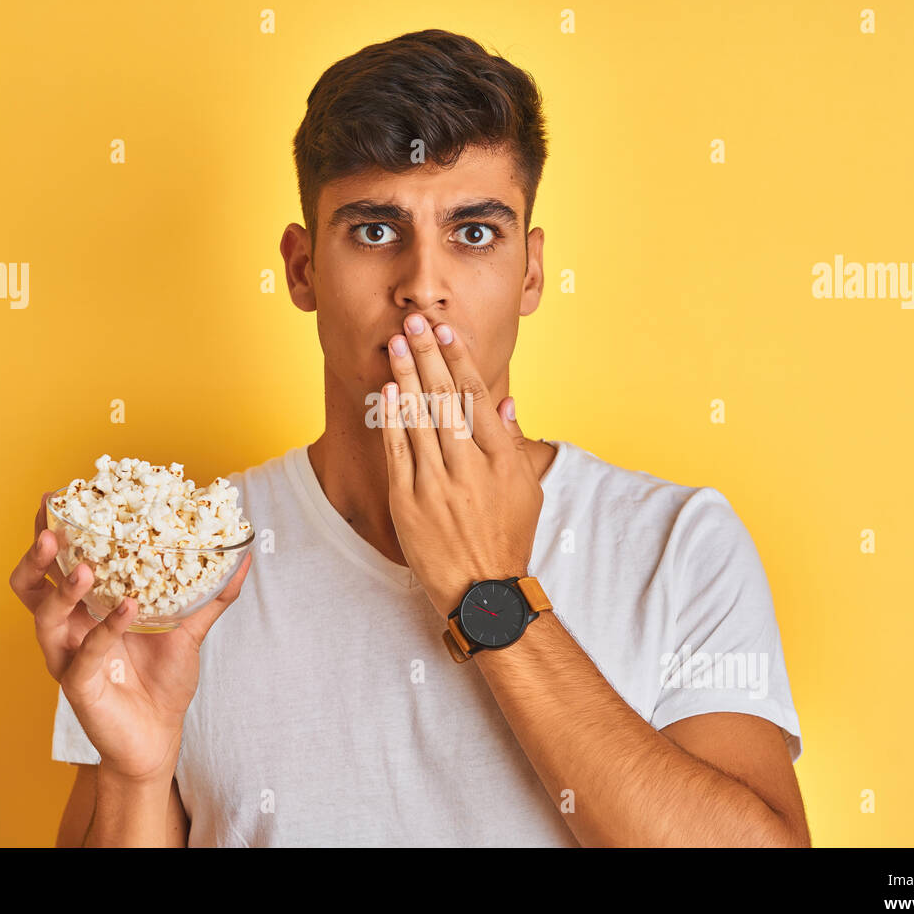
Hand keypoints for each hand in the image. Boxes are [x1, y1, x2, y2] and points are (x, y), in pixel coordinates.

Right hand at [9, 491, 252, 782]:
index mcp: (83, 608)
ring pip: (44, 617)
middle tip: (52, 531)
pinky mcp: (78, 685)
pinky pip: (84, 654)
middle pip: (28, 586)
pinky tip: (129, 607)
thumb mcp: (189, 630)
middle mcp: (67, 628)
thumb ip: (212, 595)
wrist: (159, 736)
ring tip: (86, 568)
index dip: (48, 532)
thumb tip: (243, 557)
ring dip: (63, 589)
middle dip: (35, 555)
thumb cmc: (162, 682)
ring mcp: (67, 656)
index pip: (54, 564)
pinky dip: (106, 628)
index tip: (55, 498)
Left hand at [379, 312, 543, 618]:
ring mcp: (436, 484)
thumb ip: (514, 443)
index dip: (459, 361)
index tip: (447, 332)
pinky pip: (398, 451)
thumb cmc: (507, 538)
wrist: (481, 591)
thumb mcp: (526, 489)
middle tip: (415, 322)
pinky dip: (392, 419)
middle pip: (444, 399)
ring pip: (419, 419)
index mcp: (501, 460)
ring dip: (406, 376)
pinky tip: (388, 391)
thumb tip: (505, 401)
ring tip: (396, 344)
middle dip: (428, 356)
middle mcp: (469, 467)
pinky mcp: (408, 502)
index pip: (476, 398)